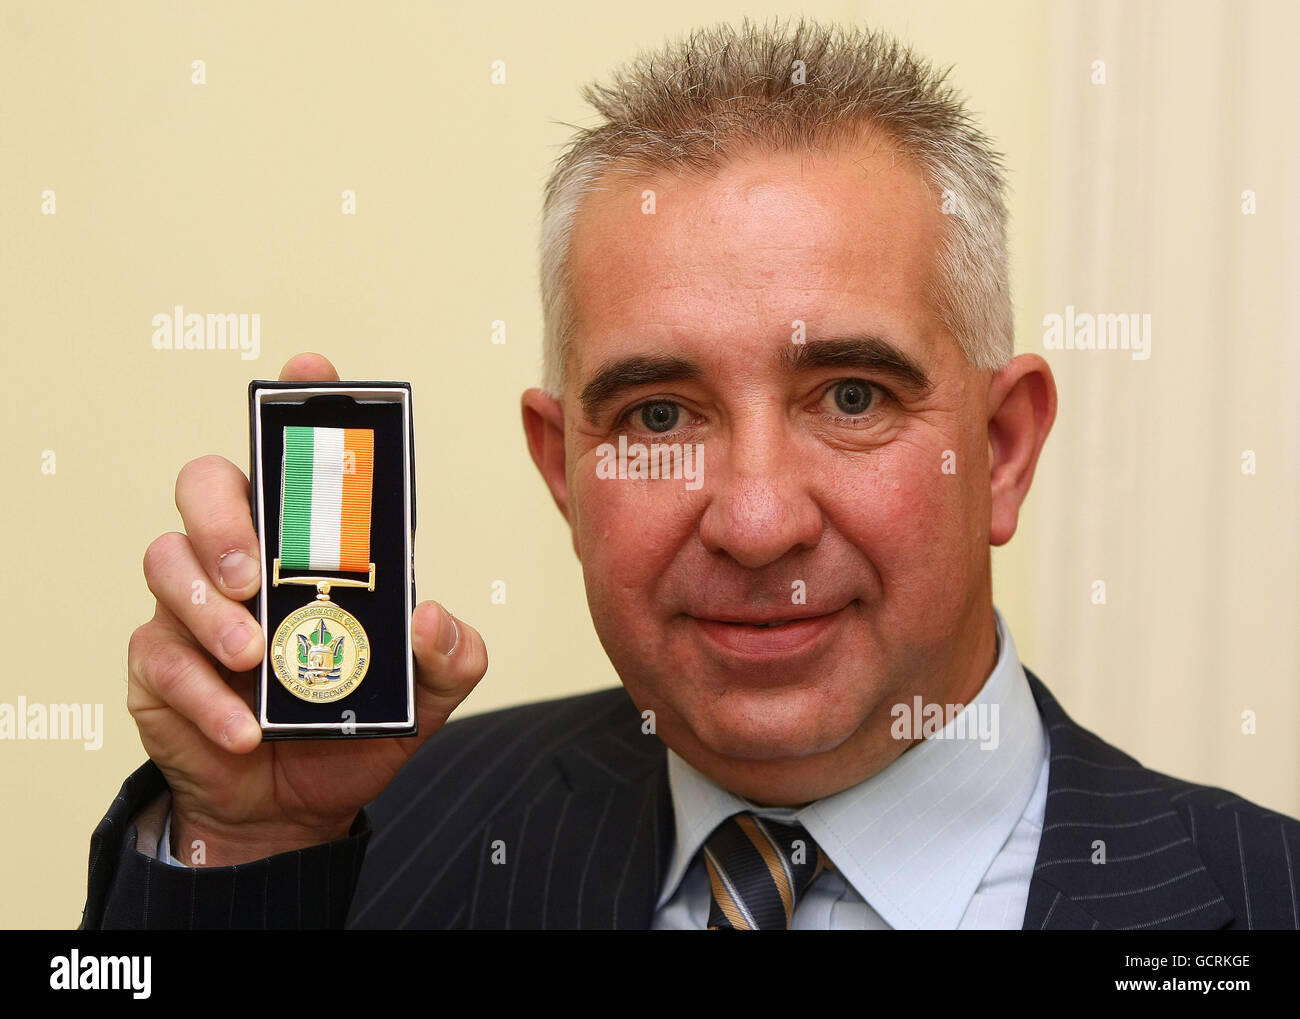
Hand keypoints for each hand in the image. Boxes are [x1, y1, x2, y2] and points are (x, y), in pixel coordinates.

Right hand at [127, 353, 487, 865]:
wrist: (296, 805)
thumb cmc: (355, 721)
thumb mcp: (428, 692)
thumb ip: (451, 654)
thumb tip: (432, 615)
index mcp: (311, 545)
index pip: (297, 458)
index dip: (301, 406)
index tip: (312, 370)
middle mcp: (246, 556)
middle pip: (207, 483)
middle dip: (226, 512)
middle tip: (257, 569)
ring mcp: (193, 605)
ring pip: (166, 559)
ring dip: (210, 608)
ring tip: (254, 656)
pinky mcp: (158, 662)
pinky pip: (159, 655)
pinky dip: (205, 693)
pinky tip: (244, 728)